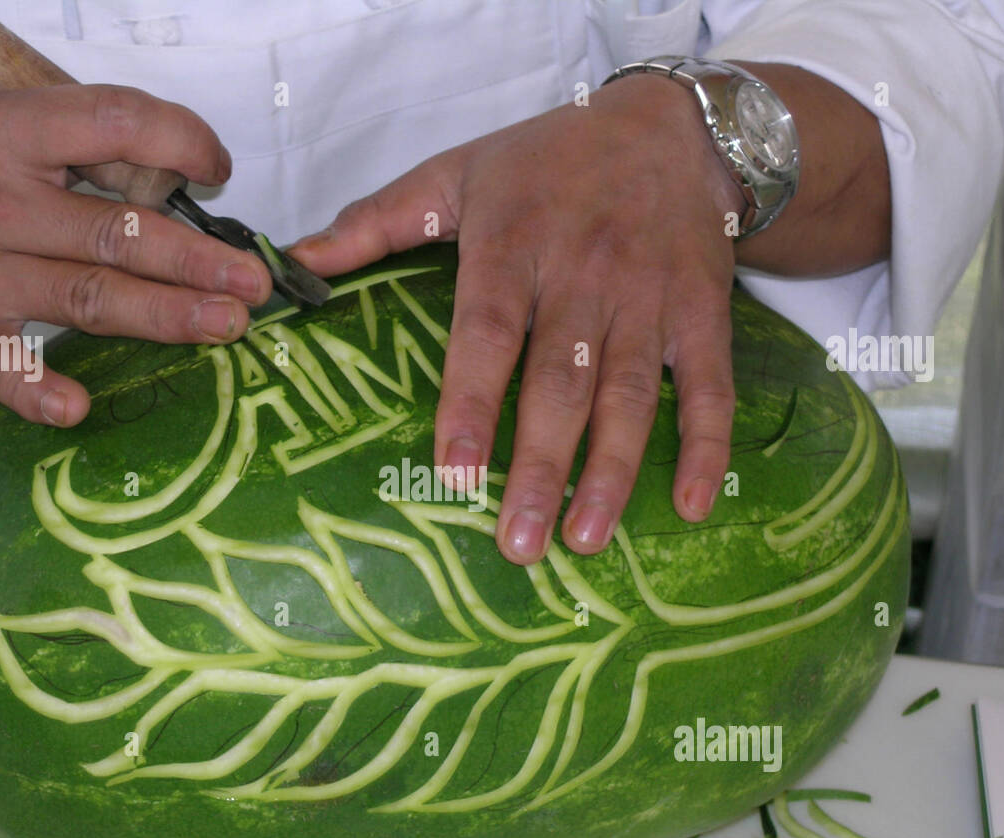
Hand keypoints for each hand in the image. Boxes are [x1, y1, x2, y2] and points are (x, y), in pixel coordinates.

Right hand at [0, 85, 271, 425]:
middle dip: (197, 259)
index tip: (219, 168)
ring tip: (226, 325)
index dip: (182, 140)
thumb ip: (70, 141)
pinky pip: (2, 370)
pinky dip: (38, 392)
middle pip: (116, 232)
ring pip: (87, 298)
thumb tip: (170, 172)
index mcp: (5, 135)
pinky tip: (76, 407)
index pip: (114, 123)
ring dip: (165, 315)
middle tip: (254, 282)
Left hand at [291, 74, 745, 564]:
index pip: (487, 331)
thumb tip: (292, 265)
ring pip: (632, 394)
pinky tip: (692, 503)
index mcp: (513, 242)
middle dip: (539, 465)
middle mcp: (583, 274)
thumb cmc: (548, 161)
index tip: (453, 471)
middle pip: (561, 381)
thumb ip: (375, 222)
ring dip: (611, 471)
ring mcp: (648, 297)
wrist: (671, 127)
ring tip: (585, 539)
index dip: (471, 402)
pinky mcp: (702, 312)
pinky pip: (710, 385)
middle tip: (518, 544)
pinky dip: (707, 445)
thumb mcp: (456, 173)